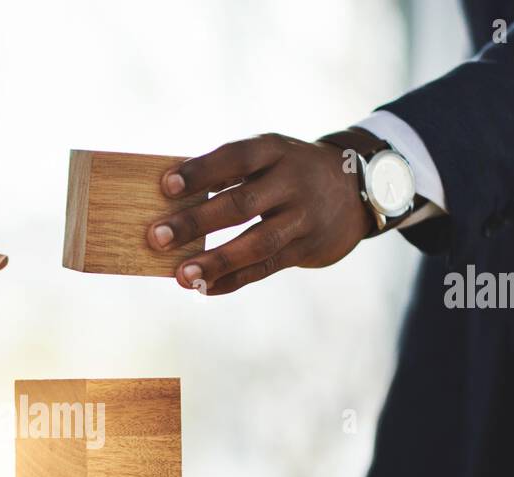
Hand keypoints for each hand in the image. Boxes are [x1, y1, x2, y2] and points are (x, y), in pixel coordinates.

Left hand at [147, 133, 373, 294]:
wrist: (356, 189)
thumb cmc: (288, 172)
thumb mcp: (267, 157)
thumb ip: (226, 173)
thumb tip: (168, 197)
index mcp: (274, 151)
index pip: (235, 158)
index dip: (201, 171)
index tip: (166, 186)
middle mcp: (292, 182)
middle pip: (241, 204)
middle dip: (197, 222)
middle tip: (157, 237)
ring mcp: (302, 218)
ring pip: (257, 243)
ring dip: (217, 261)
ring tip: (182, 276)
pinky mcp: (306, 248)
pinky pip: (266, 268)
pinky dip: (234, 280)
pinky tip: (205, 288)